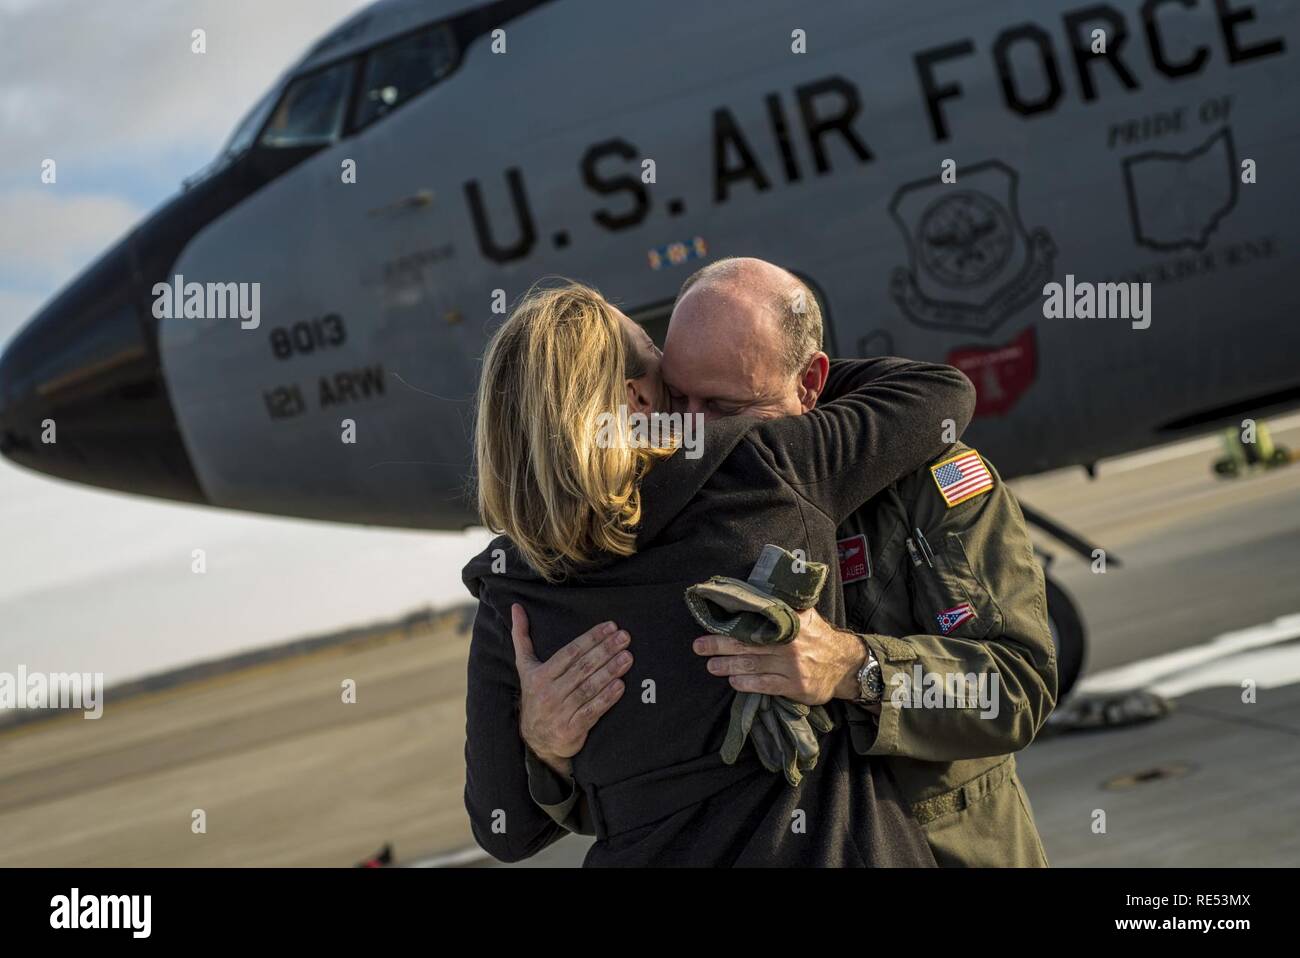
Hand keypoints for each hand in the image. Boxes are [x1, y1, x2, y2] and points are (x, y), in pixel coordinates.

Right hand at [511, 604, 632, 775]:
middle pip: (582, 668)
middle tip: (625, 637)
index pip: (569, 653)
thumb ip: (521, 637)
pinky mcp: (571, 729)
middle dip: (605, 650)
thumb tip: (516, 607)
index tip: (611, 627)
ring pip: (589, 688)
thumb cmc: (535, 696)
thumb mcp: (525, 667)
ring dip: (610, 671)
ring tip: (628, 657)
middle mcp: (549, 693)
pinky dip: (607, 698)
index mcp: (539, 675)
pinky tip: (621, 686)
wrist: (535, 740)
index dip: (591, 638)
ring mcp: (560, 712)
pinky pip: (592, 711)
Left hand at [693, 607, 865, 705]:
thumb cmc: (819, 637)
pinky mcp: (795, 686)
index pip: (755, 621)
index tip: (711, 622)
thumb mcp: (806, 615)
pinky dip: (747, 683)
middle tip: (699, 646)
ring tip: (710, 665)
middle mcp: (790, 644)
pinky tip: (733, 681)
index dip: (732, 623)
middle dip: (720, 645)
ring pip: (752, 665)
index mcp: (791, 623)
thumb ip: (784, 606)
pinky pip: (765, 685)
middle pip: (747, 644)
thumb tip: (757, 591)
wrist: (845, 664)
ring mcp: (792, 666)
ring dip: (728, 665)